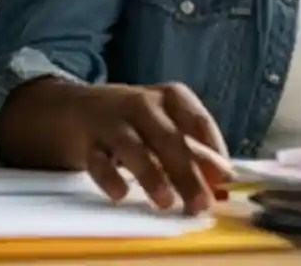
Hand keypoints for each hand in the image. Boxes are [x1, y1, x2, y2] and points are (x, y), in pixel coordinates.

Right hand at [72, 82, 232, 214]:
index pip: (200, 122)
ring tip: (166, 202)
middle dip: (188, 173)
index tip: (224, 181)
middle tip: (200, 203)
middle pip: (170, 139)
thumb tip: (223, 180)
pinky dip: (110, 178)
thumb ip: (194, 148)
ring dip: (151, 176)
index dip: (214, 152)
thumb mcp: (167, 124)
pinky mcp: (87, 142)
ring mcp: (113, 121)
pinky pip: (98, 161)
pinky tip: (121, 194)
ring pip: (134, 148)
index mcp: (172, 97)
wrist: (76, 109)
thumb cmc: (136, 122)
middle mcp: (144, 104)